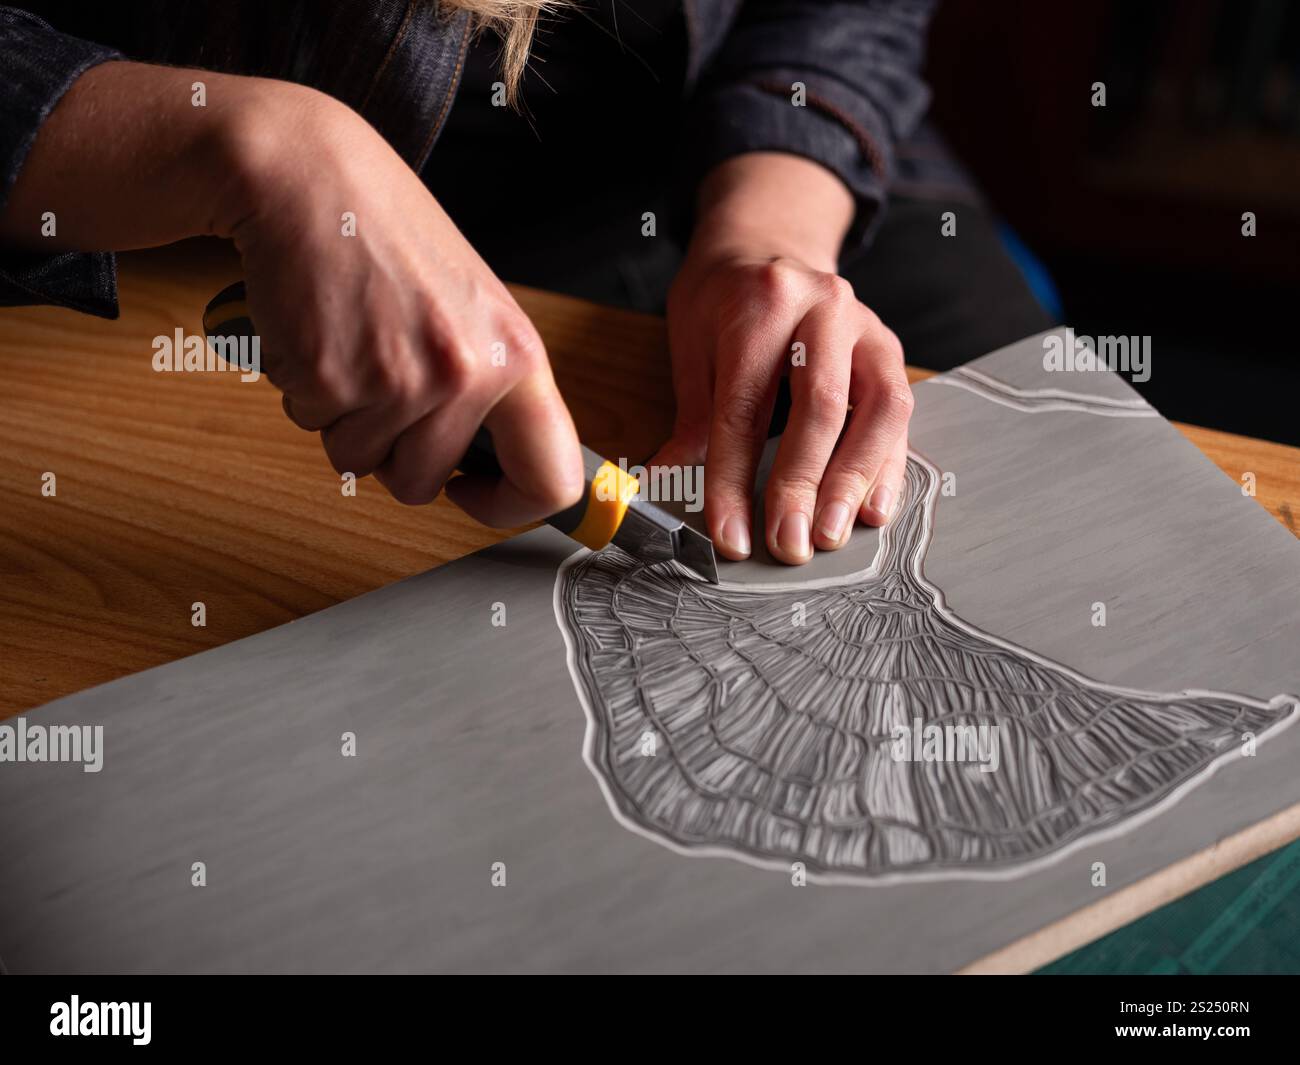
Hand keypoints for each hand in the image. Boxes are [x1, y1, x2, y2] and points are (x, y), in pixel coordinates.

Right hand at [220, 85, 583, 523]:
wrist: (309, 177)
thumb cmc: (390, 238)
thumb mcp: (476, 309)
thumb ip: (493, 388)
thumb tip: (501, 472)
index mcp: (518, 356)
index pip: (552, 479)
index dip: (511, 506)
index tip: (477, 495)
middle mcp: (468, 373)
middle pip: (424, 484)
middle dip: (392, 452)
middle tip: (382, 383)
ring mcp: (400, 380)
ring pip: (361, 463)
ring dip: (346, 421)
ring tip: (353, 346)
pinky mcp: (332, 379)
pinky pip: (313, 429)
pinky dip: (306, 393)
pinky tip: (318, 333)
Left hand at [656, 155, 913, 565]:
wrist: (772, 241)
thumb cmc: (724, 300)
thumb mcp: (692, 345)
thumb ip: (690, 420)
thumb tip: (664, 487)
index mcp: (762, 303)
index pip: (745, 407)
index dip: (734, 480)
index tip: (730, 536)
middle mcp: (824, 309)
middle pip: (818, 407)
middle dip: (801, 485)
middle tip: (788, 545)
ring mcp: (867, 328)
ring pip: (877, 410)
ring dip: (854, 482)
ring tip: (830, 535)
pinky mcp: (890, 350)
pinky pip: (900, 414)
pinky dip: (888, 467)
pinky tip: (872, 509)